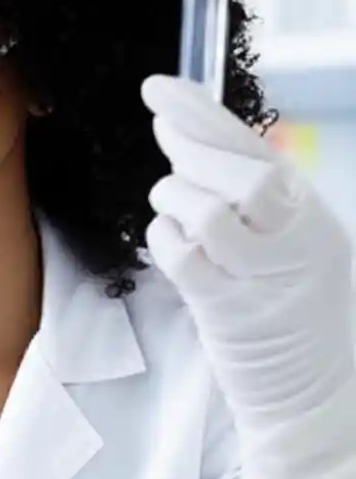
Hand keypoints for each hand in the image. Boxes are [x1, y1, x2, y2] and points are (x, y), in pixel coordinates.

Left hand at [141, 74, 355, 478]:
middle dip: (188, 150)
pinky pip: (183, 258)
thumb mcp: (288, 237)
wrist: (320, 391)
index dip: (201, 113)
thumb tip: (182, 134)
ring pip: (206, 211)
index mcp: (308, 211)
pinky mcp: (231, 311)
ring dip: (173, 199)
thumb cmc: (294, 306)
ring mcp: (266, 275)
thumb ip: (247, 191)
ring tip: (174, 207)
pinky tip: (173, 245)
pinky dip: (165, 241)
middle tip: (163, 138)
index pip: (254, 147)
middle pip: (237, 174)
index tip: (158, 87)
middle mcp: (295, 237)